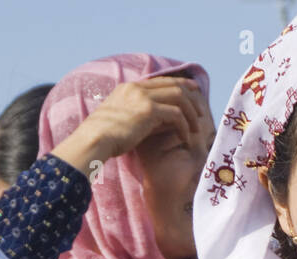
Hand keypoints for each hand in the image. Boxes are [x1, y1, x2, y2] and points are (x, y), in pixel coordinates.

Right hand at [52, 77, 208, 176]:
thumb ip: (139, 115)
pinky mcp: (148, 110)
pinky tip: (186, 137)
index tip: (191, 91)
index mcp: (128, 88)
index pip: (160, 81)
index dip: (178, 84)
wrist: (94, 140)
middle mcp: (136, 88)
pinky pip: (176, 114)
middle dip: (191, 95)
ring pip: (178, 97)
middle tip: (202, 108)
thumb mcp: (122, 120)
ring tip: (197, 127)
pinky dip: (184, 126)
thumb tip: (159, 121)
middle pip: (173, 85)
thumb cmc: (104, 138)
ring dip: (191, 112)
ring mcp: (142, 97)